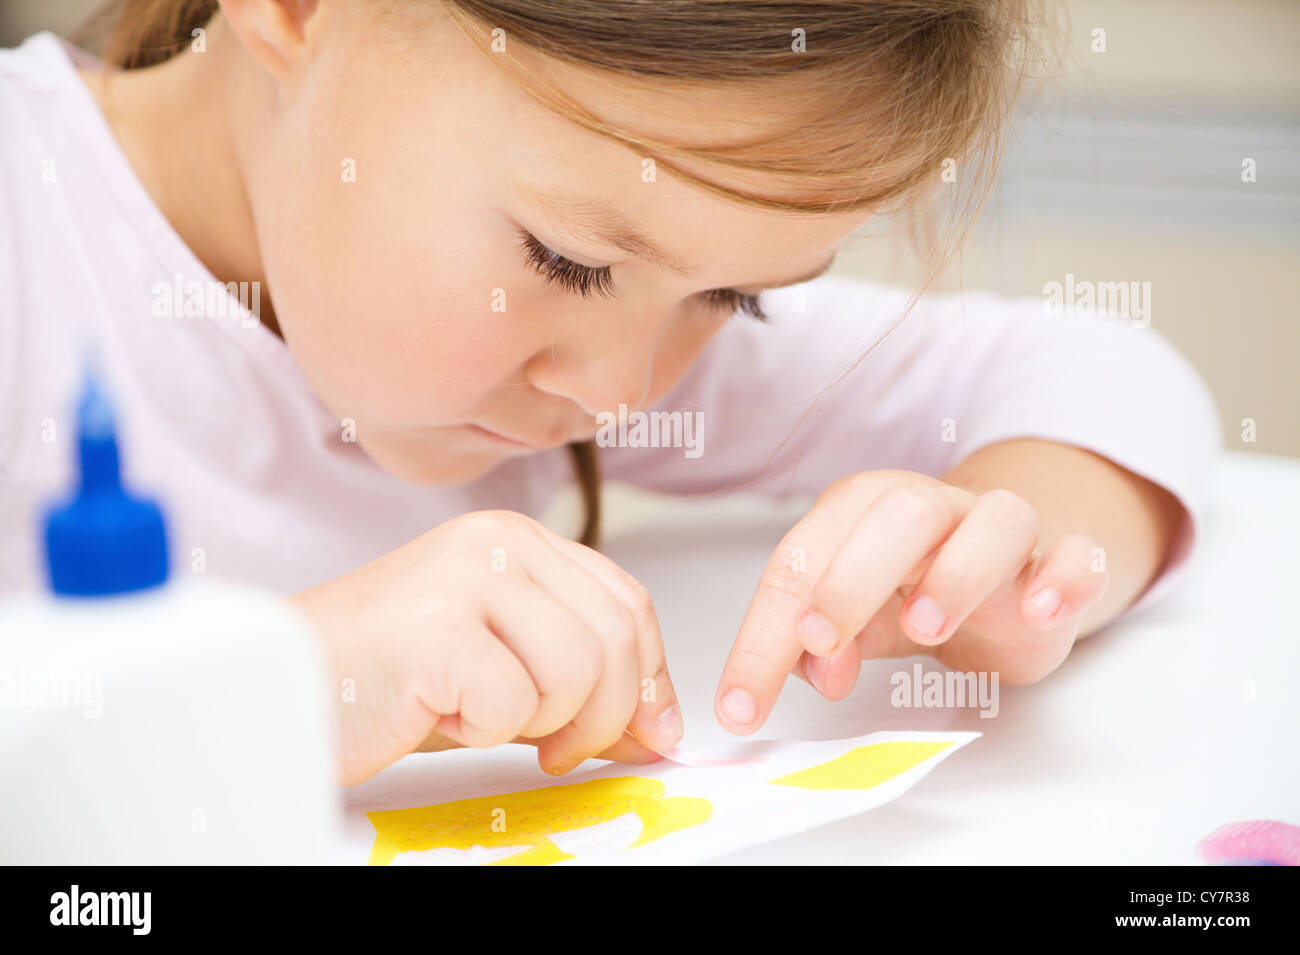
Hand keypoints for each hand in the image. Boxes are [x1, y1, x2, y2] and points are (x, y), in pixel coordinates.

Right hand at [293, 510, 683, 783]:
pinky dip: (482, 733)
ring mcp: (464, 576)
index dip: (650, 677)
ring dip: (537, 724)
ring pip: (578, 672)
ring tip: (474, 716)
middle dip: (605, 716)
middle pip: (617, 638)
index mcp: (515, 540)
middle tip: (558, 752)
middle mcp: (495, 541)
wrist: (278, 690)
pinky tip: (435, 713)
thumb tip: (656, 725)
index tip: (647, 731)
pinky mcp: (435, 626)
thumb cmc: (384, 681)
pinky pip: (514, 705)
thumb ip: (577, 683)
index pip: (627, 602)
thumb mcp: (502, 671)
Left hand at [715, 470, 1108, 732]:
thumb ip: (824, 644)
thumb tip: (812, 672)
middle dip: (850, 577)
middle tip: (820, 640)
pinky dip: (1064, 577)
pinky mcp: (1060, 560)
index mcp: (861, 512)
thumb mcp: (855, 621)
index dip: (765, 634)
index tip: (741, 704)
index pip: (802, 561)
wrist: (1006, 578)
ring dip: (956, 572)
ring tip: (925, 627)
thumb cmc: (913, 591)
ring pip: (991, 521)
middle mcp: (932, 508)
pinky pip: (1076, 554)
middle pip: (896, 514)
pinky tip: (1039, 610)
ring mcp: (1000, 529)